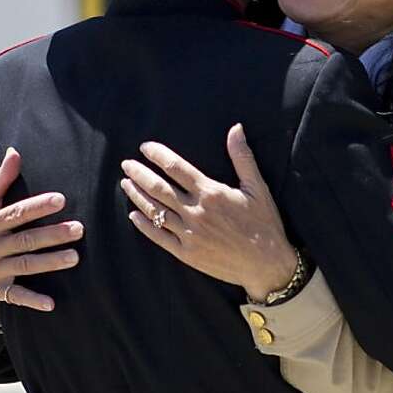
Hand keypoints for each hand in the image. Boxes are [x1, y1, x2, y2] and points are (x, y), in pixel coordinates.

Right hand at [0, 147, 83, 311]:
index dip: (37, 207)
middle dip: (52, 235)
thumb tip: (15, 151)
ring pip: (25, 266)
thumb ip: (0, 179)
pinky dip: (32, 301)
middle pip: (24, 241)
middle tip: (79, 228)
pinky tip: (52, 304)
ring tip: (75, 257)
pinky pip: (16, 297)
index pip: (14, 214)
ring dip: (50, 263)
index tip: (60, 199)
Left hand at [120, 123, 295, 300]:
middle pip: (158, 188)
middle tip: (126, 164)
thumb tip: (236, 128)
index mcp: (211, 193)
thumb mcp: (257, 187)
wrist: (267, 265)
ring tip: (125, 184)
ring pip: (155, 211)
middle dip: (139, 174)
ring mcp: (189, 234)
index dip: (157, 155)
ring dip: (137, 196)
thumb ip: (242, 157)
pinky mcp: (187, 253)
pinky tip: (133, 215)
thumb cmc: (265, 224)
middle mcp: (196, 212)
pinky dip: (144, 225)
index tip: (144, 147)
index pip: (176, 168)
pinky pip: (159, 237)